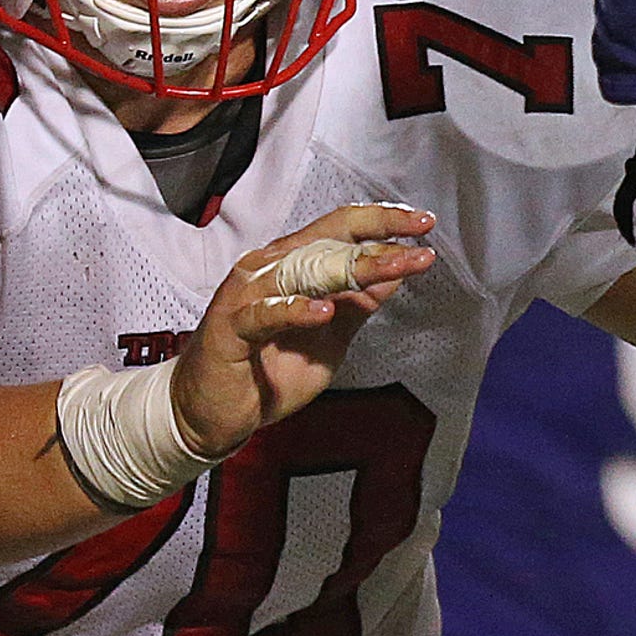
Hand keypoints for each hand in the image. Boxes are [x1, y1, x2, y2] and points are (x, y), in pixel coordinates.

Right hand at [173, 204, 438, 456]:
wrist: (212, 414)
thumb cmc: (266, 370)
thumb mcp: (329, 335)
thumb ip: (358, 304)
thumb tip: (397, 274)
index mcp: (290, 264)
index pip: (340, 228)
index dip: (382, 221)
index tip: (423, 223)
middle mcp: (267, 269)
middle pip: (328, 241)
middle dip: (380, 240)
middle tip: (419, 247)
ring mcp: (245, 296)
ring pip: (304, 271)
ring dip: (354, 269)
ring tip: (395, 270)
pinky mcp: (229, 328)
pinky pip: (265, 313)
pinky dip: (295, 310)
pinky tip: (324, 311)